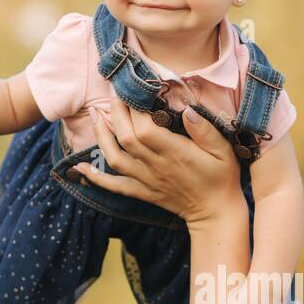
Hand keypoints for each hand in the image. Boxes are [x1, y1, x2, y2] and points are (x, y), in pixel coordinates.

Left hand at [71, 96, 242, 227]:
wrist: (216, 213)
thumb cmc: (222, 177)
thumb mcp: (223, 150)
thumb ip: (204, 130)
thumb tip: (187, 110)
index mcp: (176, 154)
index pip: (145, 129)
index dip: (134, 109)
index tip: (133, 90)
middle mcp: (157, 167)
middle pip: (126, 138)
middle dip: (116, 113)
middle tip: (114, 94)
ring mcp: (147, 181)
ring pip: (115, 159)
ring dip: (101, 137)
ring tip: (98, 117)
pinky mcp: (143, 191)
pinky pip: (115, 186)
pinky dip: (96, 178)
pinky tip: (80, 167)